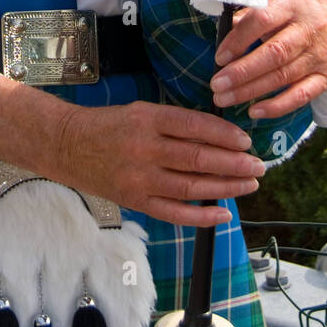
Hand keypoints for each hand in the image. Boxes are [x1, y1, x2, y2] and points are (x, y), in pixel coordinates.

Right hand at [54, 100, 265, 227]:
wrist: (68, 146)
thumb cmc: (109, 125)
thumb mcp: (141, 111)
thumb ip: (174, 124)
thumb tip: (217, 136)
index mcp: (148, 119)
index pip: (195, 126)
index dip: (224, 134)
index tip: (245, 141)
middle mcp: (145, 148)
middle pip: (198, 158)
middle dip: (234, 163)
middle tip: (258, 166)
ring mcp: (139, 178)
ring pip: (191, 186)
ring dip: (225, 187)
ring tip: (249, 185)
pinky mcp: (135, 200)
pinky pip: (174, 212)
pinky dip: (201, 215)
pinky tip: (224, 213)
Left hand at [208, 0, 326, 120]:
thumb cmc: (293, 16)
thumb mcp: (275, 4)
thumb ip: (248, 18)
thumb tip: (222, 38)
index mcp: (293, 2)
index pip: (263, 19)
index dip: (239, 40)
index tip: (219, 58)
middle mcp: (310, 27)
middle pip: (275, 52)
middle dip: (242, 72)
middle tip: (217, 85)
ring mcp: (321, 53)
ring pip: (284, 76)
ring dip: (251, 91)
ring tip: (226, 99)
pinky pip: (301, 95)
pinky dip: (277, 106)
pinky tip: (255, 111)